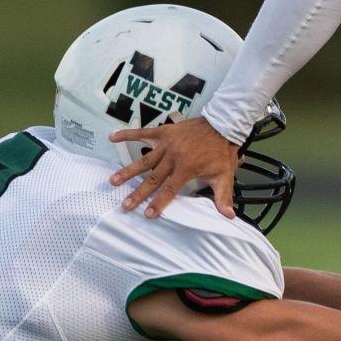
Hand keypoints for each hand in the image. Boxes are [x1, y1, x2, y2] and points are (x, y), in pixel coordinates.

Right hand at [109, 115, 239, 218]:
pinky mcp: (164, 132)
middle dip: (139, 193)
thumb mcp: (225, 175)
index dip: (159, 203)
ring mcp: (167, 143)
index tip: (147, 214)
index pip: (170, 189)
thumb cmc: (222, 151)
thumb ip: (223, 196)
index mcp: (187, 168)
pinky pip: (143, 133)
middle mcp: (174, 157)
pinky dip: (127, 134)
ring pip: (144, 160)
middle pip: (153, 178)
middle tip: (125, 204)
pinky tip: (112, 137)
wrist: (222, 124)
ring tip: (114, 180)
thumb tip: (228, 216)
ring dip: (128, 170)